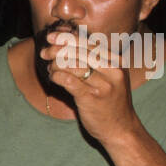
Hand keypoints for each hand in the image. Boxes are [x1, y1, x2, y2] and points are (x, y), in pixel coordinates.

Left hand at [40, 30, 140, 144]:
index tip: (51, 37)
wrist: (120, 129)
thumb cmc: (111, 102)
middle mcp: (112, 70)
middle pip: (79, 51)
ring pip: (72, 65)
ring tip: (50, 69)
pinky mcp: (91, 97)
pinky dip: (56, 76)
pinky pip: (68, 80)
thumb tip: (67, 44)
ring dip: (55, 65)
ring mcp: (103, 84)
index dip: (67, 38)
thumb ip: (94, 62)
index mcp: (117, 62)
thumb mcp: (110, 77)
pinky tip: (53, 78)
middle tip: (44, 52)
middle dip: (57, 49)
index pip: (88, 43)